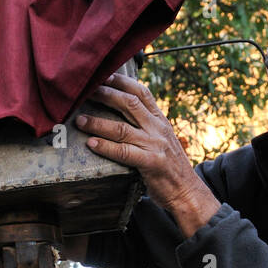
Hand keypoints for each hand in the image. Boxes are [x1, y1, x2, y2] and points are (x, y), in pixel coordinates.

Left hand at [75, 73, 219, 232]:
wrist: (187, 192)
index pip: (142, 93)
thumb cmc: (170, 167)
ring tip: (80, 120)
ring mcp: (155, 145)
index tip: (104, 75)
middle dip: (106, 95)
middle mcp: (158, 129)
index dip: (122, 82)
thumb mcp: (162, 140)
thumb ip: (146, 126)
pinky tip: (91, 143)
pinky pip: (124, 152)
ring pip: (122, 128)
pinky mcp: (151, 163)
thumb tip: (124, 113)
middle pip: (129, 104)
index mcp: (160, 120)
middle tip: (85, 91)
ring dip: (98, 122)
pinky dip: (106, 147)